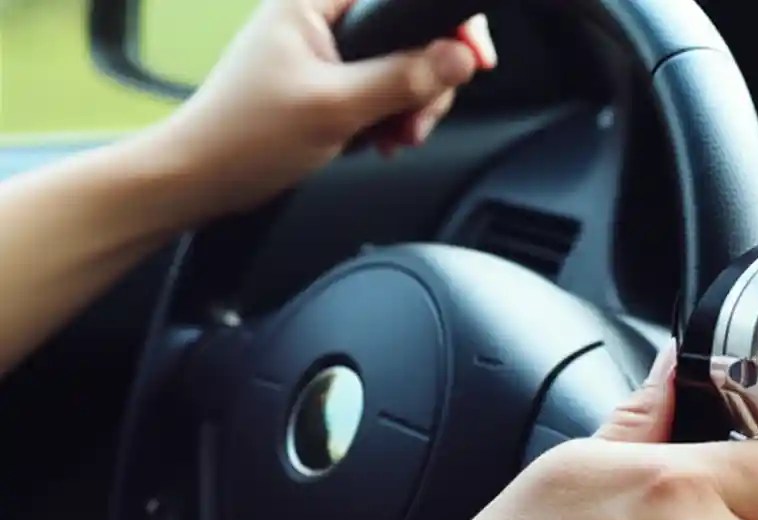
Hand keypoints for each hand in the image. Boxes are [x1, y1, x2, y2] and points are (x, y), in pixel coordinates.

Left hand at [154, 0, 496, 222]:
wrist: (200, 179)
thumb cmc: (243, 137)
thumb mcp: (335, 107)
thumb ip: (402, 77)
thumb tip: (459, 56)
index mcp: (312, 2)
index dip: (445, 25)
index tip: (472, 58)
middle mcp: (320, 19)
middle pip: (410, 32)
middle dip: (429, 79)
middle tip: (418, 118)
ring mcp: (324, 52)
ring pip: (401, 65)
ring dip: (411, 105)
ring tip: (395, 137)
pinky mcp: (327, 83)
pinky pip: (382, 90)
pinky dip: (391, 117)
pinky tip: (380, 140)